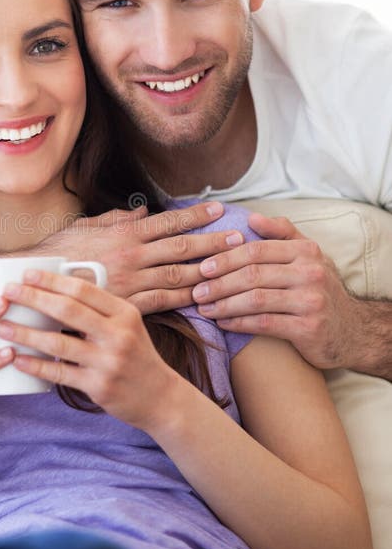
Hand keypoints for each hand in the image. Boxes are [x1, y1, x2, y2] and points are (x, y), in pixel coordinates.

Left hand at [0, 268, 179, 430]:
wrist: (160, 397)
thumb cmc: (135, 356)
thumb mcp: (127, 325)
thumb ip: (99, 308)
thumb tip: (58, 287)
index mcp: (124, 313)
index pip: (83, 289)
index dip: (52, 280)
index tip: (26, 274)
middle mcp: (118, 334)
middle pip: (68, 310)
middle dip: (33, 298)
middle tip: (8, 292)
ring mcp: (108, 362)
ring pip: (58, 343)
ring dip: (26, 334)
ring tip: (1, 328)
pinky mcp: (99, 387)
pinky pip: (59, 374)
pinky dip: (35, 366)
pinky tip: (17, 360)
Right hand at [40, 202, 243, 314]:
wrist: (35, 283)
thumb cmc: (58, 253)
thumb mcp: (85, 226)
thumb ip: (117, 218)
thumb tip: (144, 211)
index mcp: (124, 232)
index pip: (169, 221)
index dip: (196, 215)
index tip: (219, 209)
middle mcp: (133, 255)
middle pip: (182, 247)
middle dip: (213, 242)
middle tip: (238, 238)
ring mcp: (132, 281)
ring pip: (179, 275)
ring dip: (208, 270)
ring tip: (231, 265)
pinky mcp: (128, 305)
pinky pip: (164, 301)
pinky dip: (187, 298)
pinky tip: (205, 297)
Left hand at [191, 214, 357, 368]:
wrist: (353, 331)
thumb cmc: (320, 289)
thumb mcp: (308, 256)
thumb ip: (282, 233)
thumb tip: (252, 217)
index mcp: (306, 251)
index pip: (256, 250)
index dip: (225, 258)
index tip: (202, 267)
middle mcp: (310, 273)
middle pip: (252, 274)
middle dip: (218, 283)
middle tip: (195, 291)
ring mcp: (311, 301)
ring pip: (255, 299)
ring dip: (224, 304)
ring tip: (203, 308)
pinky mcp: (308, 328)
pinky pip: (264, 323)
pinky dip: (239, 322)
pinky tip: (223, 323)